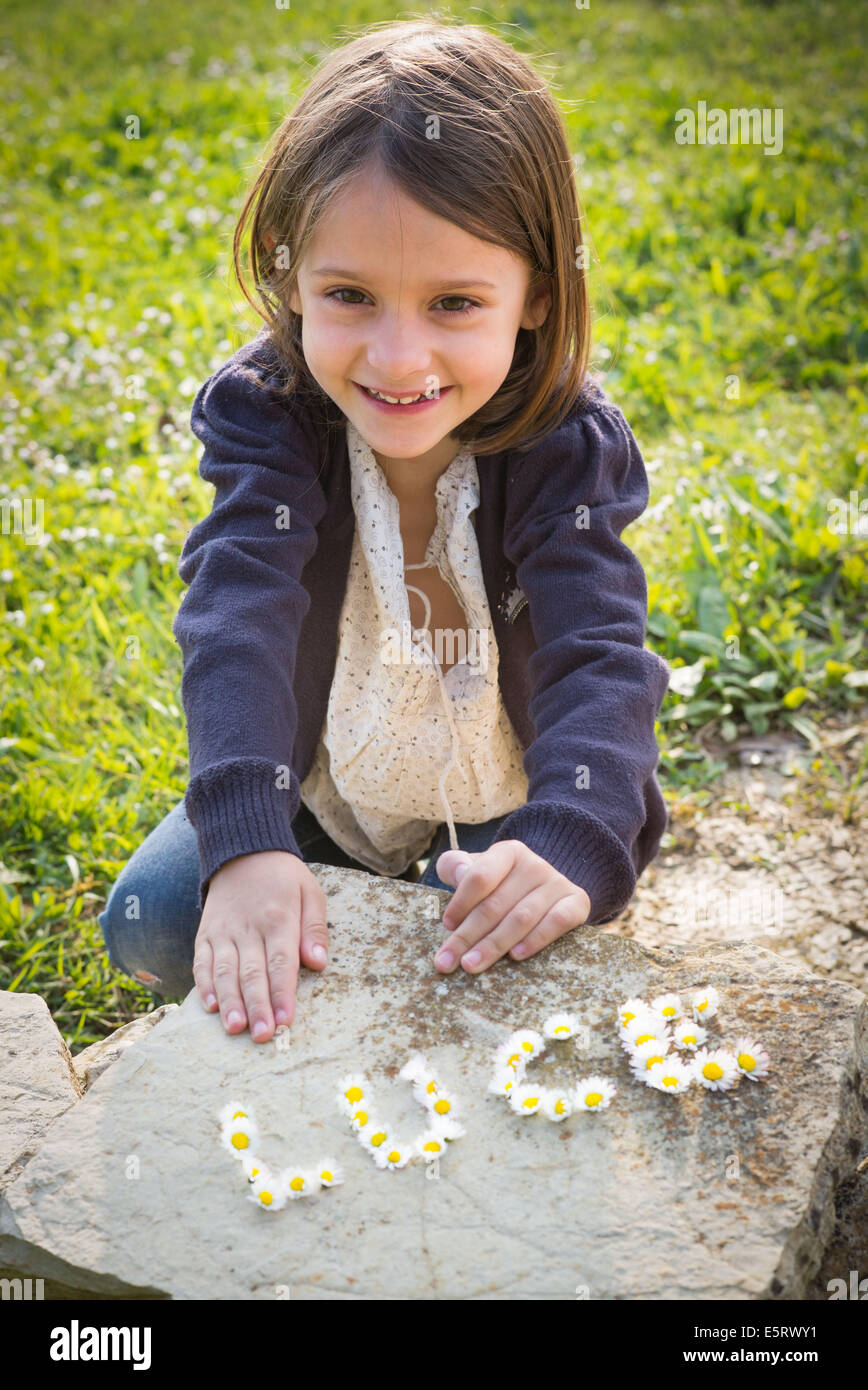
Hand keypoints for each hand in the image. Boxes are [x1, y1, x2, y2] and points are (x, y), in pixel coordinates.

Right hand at [192, 850, 327, 1041]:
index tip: (286, 1020)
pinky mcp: (205, 933)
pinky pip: (201, 961)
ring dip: (230, 1002)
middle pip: (252, 972)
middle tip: (263, 1036)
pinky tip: (210, 1006)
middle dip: (257, 1007)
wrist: (242, 851)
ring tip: (235, 1029)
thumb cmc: (283, 878)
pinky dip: (204, 984)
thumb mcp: (310, 892)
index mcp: (278, 918)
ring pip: (224, 971)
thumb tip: (318, 963)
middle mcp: (248, 927)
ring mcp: (223, 931)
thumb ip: (315, 928)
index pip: (281, 962)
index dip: (282, 993)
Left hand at [432, 840, 589, 973]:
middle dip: (468, 935)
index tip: (447, 925)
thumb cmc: (501, 883)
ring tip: (472, 965)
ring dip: (494, 944)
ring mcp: (557, 883)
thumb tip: (458, 873)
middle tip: (448, 961)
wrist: (545, 889)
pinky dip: (536, 940)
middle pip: (496, 904)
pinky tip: (515, 956)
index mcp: (507, 852)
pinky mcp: (577, 902)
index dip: (461, 903)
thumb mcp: (476, 869)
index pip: (480, 877)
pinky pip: (557, 923)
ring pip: (521, 918)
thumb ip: (455, 865)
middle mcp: (534, 864)